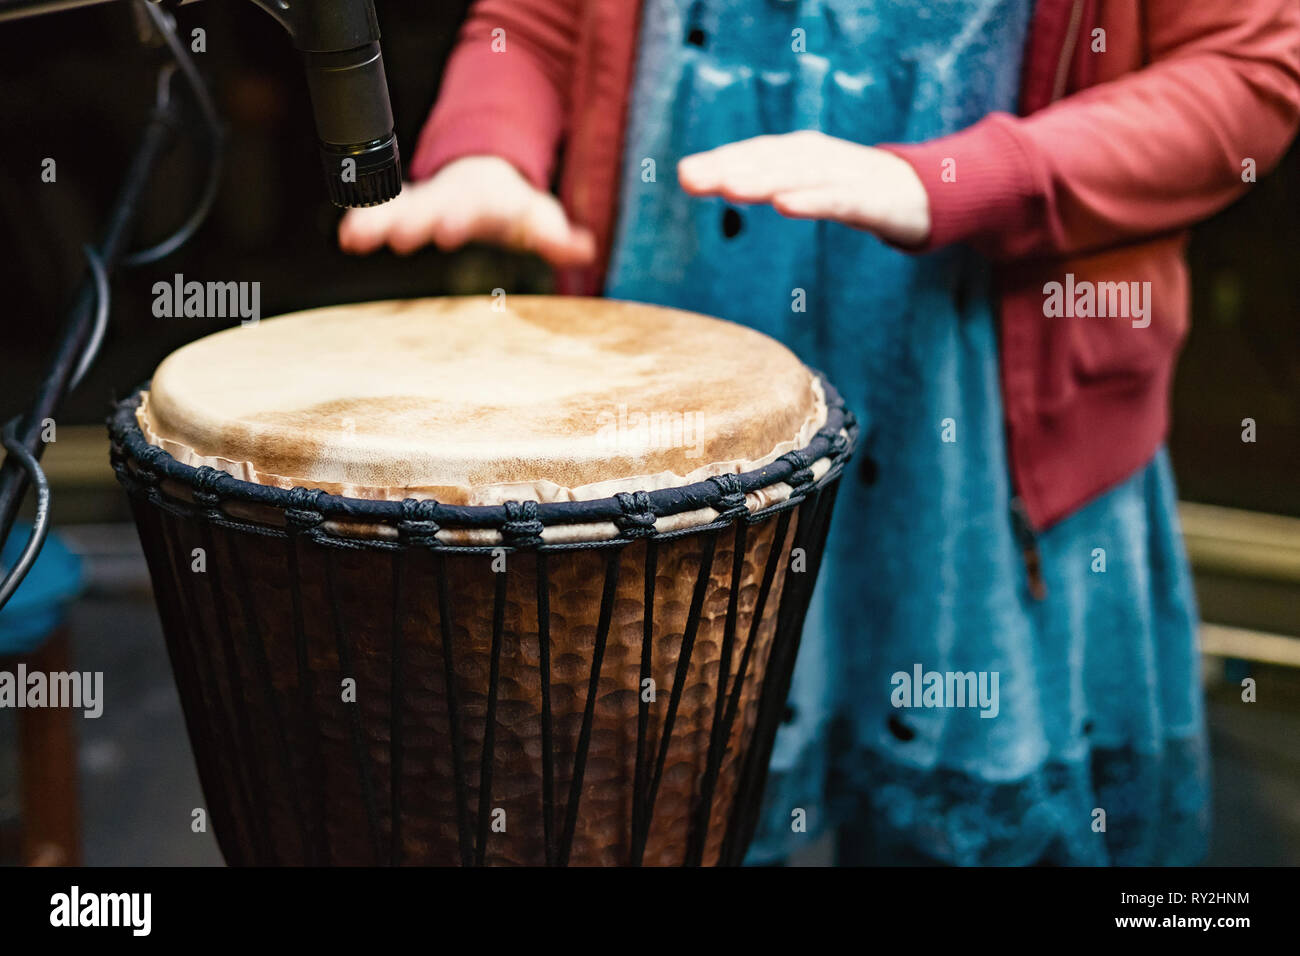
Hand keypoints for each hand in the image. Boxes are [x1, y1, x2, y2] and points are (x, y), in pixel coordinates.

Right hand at [337, 155, 596, 265]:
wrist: (486, 176)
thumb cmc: (513, 205)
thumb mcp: (540, 218)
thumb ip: (558, 237)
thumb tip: (586, 249)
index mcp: (484, 201)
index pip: (472, 211)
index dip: (459, 220)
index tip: (446, 231)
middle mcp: (450, 198)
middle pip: (430, 209)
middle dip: (413, 222)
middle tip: (397, 236)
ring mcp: (425, 202)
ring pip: (398, 209)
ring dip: (377, 222)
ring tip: (355, 236)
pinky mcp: (405, 210)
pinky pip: (381, 215)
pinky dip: (364, 222)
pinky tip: (347, 236)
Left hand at [677, 131, 930, 246]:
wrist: (926, 193)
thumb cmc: (854, 188)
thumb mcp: (807, 182)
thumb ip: (764, 180)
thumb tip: (712, 179)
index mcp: (801, 154)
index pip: (756, 155)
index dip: (722, 161)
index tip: (684, 174)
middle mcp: (819, 158)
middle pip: (768, 162)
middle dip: (728, 168)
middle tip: (689, 178)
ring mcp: (845, 177)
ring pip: (797, 177)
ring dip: (760, 181)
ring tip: (726, 187)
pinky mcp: (870, 201)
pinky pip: (837, 200)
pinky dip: (811, 200)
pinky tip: (785, 205)